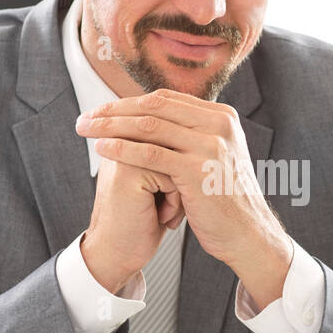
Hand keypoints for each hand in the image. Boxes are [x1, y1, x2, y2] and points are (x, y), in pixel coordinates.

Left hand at [75, 90, 289, 276]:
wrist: (247, 234)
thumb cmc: (223, 200)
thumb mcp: (214, 156)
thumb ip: (193, 134)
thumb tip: (156, 118)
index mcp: (221, 117)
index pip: (165, 99)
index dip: (129, 102)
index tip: (102, 110)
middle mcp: (219, 124)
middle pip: (154, 107)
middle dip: (114, 110)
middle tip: (85, 118)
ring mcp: (210, 145)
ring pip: (150, 127)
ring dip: (111, 126)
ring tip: (86, 130)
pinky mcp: (198, 169)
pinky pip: (151, 154)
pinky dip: (123, 149)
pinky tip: (103, 149)